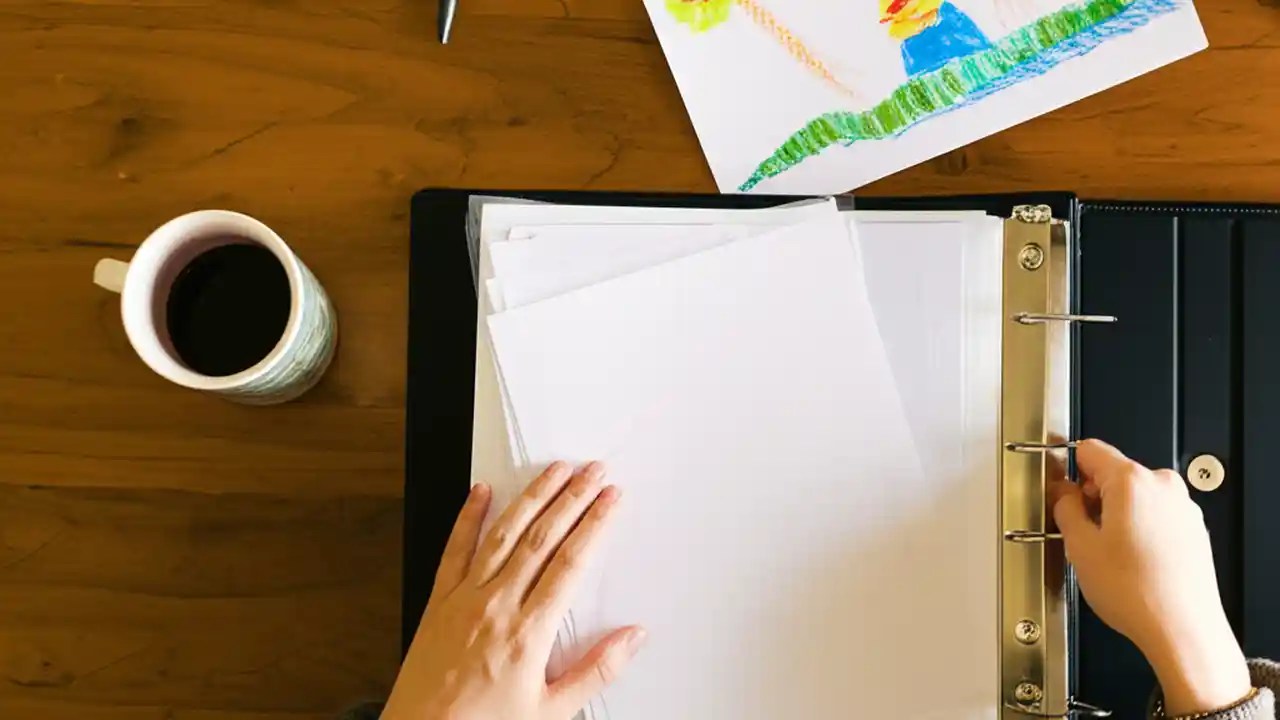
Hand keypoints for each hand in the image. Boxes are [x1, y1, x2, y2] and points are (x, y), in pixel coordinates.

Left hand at [384, 461, 644, 719]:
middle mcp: (496, 606)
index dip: (594, 524)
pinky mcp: (438, 601)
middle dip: (572, 498)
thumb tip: (633, 638)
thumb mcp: (551, 711)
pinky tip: (482, 491)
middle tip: (593, 470)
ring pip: (503, 534)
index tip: (611, 498)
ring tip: (554, 470)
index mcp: (528, 633)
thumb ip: (596, 671)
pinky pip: (455, 549)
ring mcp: (464, 599)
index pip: (571, 563)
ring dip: (532, 497)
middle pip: (542, 538)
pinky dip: (469, 517)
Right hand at [1051, 439, 1250, 715]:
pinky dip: (1139, 530)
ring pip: (1135, 497)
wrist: (1181, 628)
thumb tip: (1062, 495)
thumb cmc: (1138, 593)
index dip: (1068, 469)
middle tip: (1081, 532)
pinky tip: (1130, 561)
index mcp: (1132, 481)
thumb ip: (1065, 508)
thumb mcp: (1080, 546)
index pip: (1090, 450)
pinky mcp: (1192, 529)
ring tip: (1107, 554)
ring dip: (1116, 515)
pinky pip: (1155, 515)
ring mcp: (1182, 508)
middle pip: (1114, 474)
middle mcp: (1162, 486)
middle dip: (1093, 497)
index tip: (1060, 489)